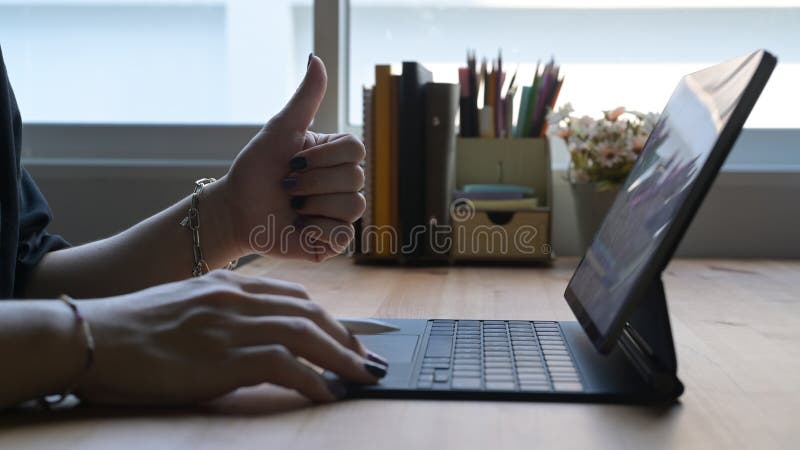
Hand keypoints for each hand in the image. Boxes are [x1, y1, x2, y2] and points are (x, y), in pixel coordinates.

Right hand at [76, 270, 387, 404]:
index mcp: (229, 284)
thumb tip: (253, 338)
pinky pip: (287, 366)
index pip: (294, 295)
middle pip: (310, 312)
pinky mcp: (228, 355)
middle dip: (345, 336)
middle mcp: (239, 298)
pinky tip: (327, 395)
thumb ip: (223, 313)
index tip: (345, 334)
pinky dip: (314, 381)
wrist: (96, 337)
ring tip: (362, 376)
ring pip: (308, 334)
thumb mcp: (186, 306)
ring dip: (342, 357)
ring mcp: (235, 324)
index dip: (326, 316)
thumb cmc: (134, 329)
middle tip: (365, 358)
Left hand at [222, 54, 365, 261]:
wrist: (236, 209)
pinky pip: (343, 235)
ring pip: (352, 207)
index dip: (322, 157)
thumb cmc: (257, 168)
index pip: (356, 150)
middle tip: (287, 186)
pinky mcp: (334, 241)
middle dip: (311, 181)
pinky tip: (299, 227)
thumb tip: (316, 57)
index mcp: (337, 156)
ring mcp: (342, 213)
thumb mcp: (280, 130)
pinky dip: (315, 230)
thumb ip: (304, 98)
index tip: (293, 160)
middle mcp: (345, 183)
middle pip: (355, 179)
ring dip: (312, 205)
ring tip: (293, 207)